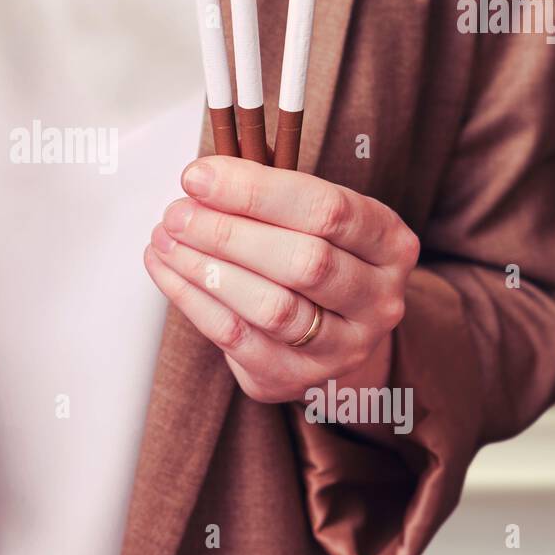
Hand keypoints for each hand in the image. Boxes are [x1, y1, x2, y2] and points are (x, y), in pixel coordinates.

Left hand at [144, 156, 418, 403]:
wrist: (334, 333)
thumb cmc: (313, 255)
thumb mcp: (309, 216)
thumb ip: (265, 193)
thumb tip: (202, 177)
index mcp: (389, 242)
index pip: (328, 209)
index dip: (257, 191)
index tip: (198, 176)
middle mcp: (378, 298)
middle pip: (304, 262)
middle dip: (227, 233)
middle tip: (176, 213)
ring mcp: (345, 346)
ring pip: (273, 308)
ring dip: (207, 269)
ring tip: (165, 240)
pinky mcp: (298, 377)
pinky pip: (239, 339)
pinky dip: (194, 301)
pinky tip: (167, 270)